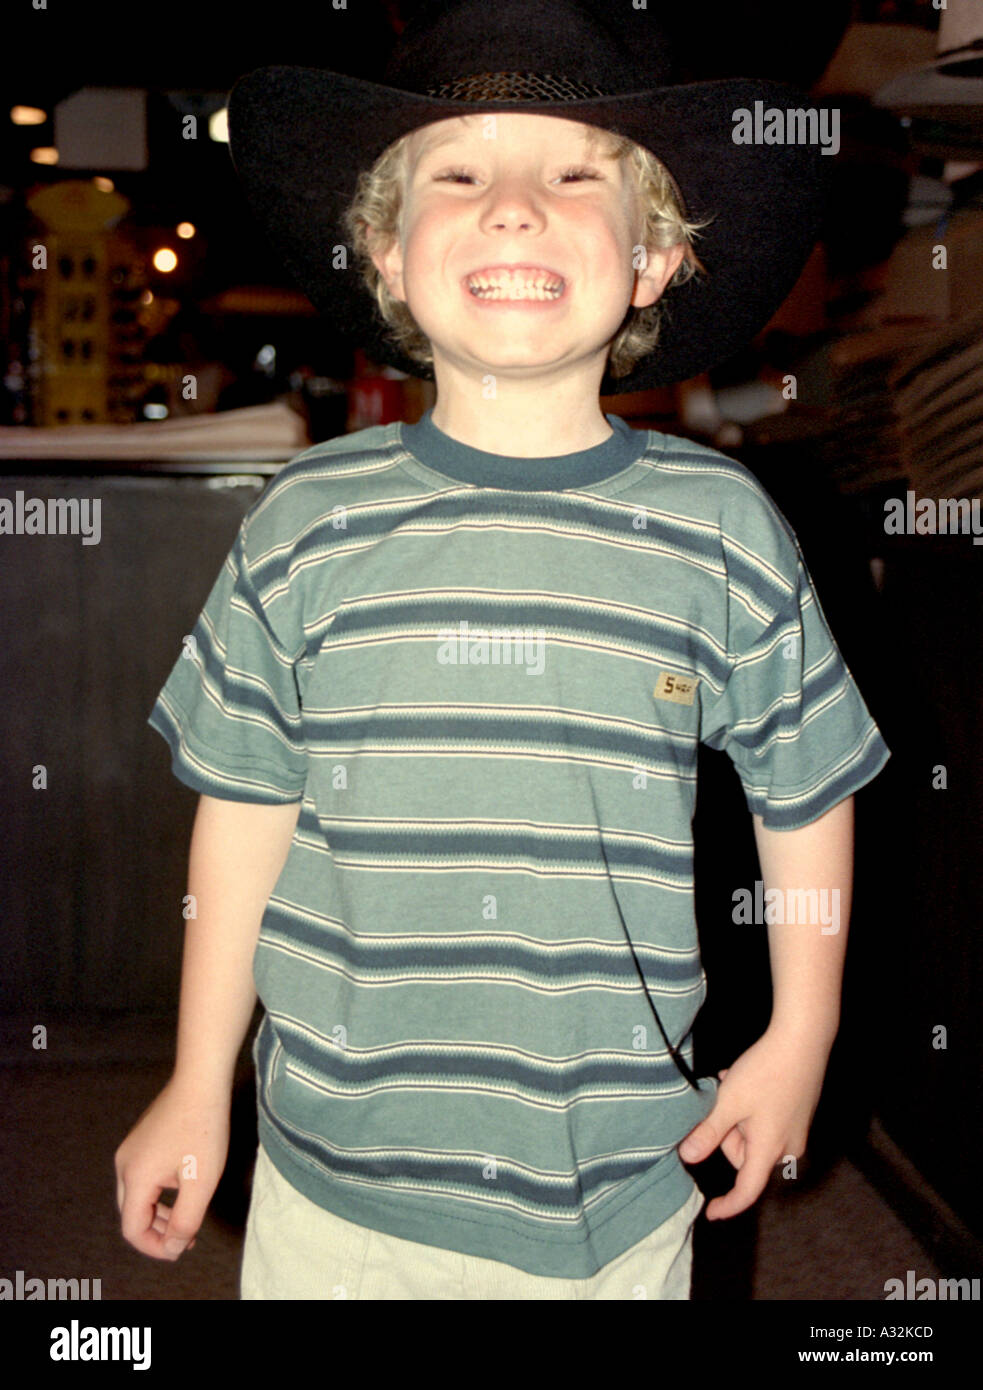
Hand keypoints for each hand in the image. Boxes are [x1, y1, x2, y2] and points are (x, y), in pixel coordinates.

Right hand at [115, 1076, 230, 1260]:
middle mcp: (124, 1164)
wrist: (200, 1081)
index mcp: (135, 1177)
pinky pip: (143, 1177)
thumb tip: (172, 1247)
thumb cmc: (204, 1129)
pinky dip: (159, 1193)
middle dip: (158, 1232)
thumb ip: (185, 1220)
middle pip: (131, 1214)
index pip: (132, 1230)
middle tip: (187, 1237)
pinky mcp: (140, 1139)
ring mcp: (130, 1149)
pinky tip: (183, 1190)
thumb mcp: (201, 1182)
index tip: (181, 1248)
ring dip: (159, 1213)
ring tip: (188, 1219)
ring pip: (137, 1196)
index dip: (155, 1247)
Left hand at [676, 1025, 832, 1219]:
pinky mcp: (798, 1115)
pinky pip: (765, 1122)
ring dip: (736, 1116)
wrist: (802, 1041)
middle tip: (722, 1100)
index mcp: (770, 1149)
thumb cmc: (766, 1072)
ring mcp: (795, 1131)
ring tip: (732, 1084)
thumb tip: (687, 1157)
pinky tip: (744, 1081)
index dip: (728, 1204)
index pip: (748, 1190)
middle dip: (728, 1132)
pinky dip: (749, 1108)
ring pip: (752, 1136)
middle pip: (745, 1156)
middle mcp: (788, 1147)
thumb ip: (707, 1132)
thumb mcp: (730, 1102)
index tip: (710, 1212)